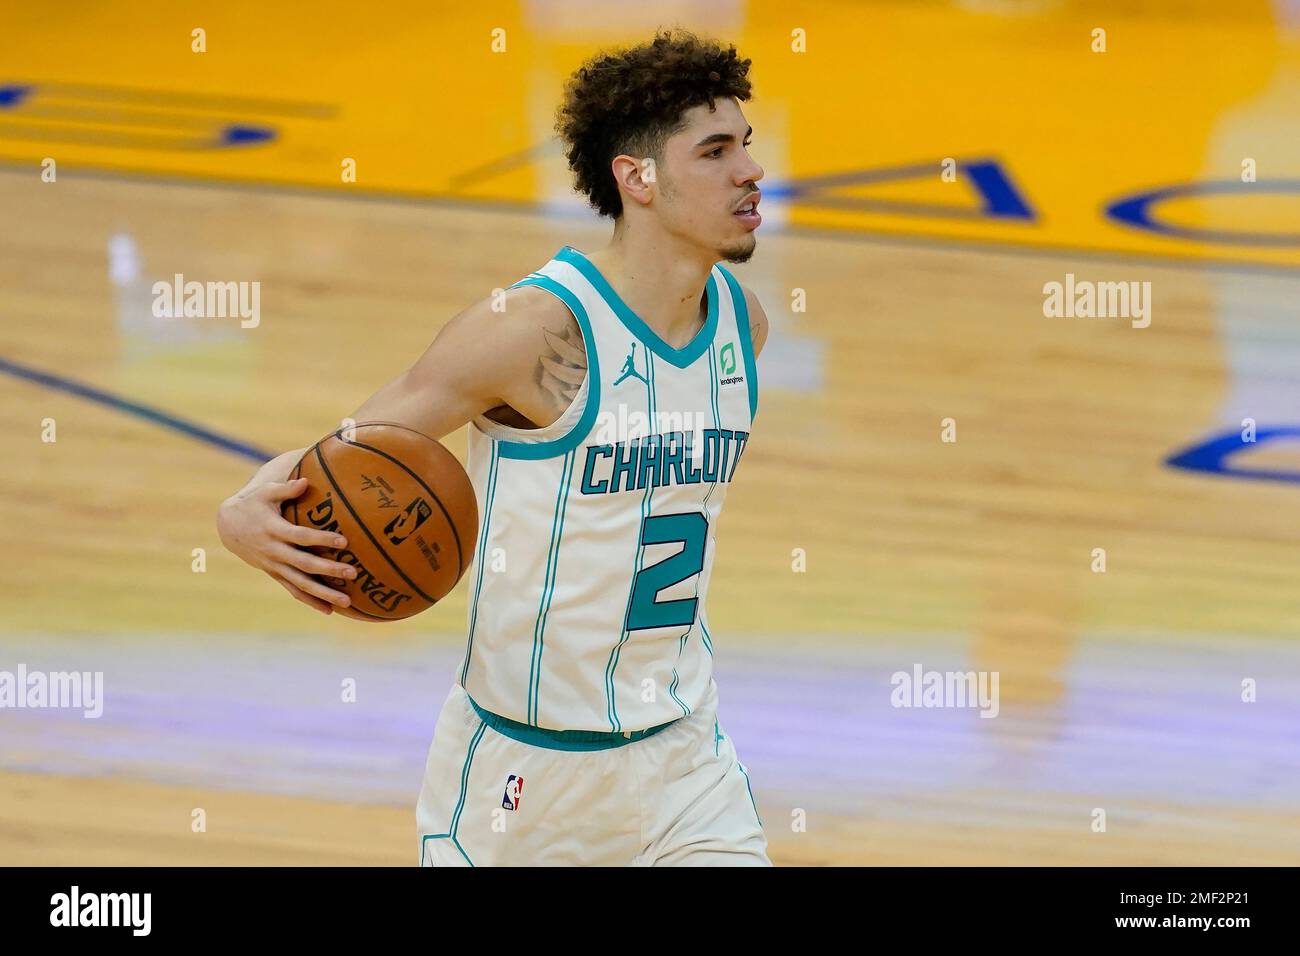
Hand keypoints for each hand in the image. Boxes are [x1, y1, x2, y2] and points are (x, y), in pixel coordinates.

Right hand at [217, 476, 355, 614]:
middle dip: (329, 570)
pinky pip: (294, 590)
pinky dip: (311, 601)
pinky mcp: (275, 574)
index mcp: (274, 530)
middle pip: (305, 564)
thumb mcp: (265, 492)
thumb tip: (306, 481)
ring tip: (347, 601)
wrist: (227, 526)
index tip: (344, 541)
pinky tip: (329, 610)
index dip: (322, 539)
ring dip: (324, 593)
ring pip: (301, 583)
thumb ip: (286, 488)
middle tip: (353, 573)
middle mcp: (274, 551)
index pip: (301, 537)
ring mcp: (274, 565)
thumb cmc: (253, 504)